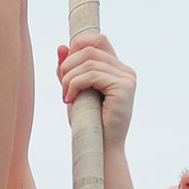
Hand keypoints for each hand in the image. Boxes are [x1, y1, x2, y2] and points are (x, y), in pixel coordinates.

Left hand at [55, 32, 134, 148]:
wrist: (99, 148)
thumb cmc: (88, 122)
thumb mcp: (74, 90)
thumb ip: (69, 70)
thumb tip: (61, 46)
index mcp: (117, 69)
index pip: (99, 40)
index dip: (78, 45)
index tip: (65, 67)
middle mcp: (125, 71)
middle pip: (90, 49)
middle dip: (68, 65)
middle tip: (62, 86)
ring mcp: (127, 78)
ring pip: (88, 62)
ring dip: (69, 78)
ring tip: (65, 96)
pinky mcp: (124, 88)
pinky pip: (92, 75)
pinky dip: (75, 85)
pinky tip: (70, 99)